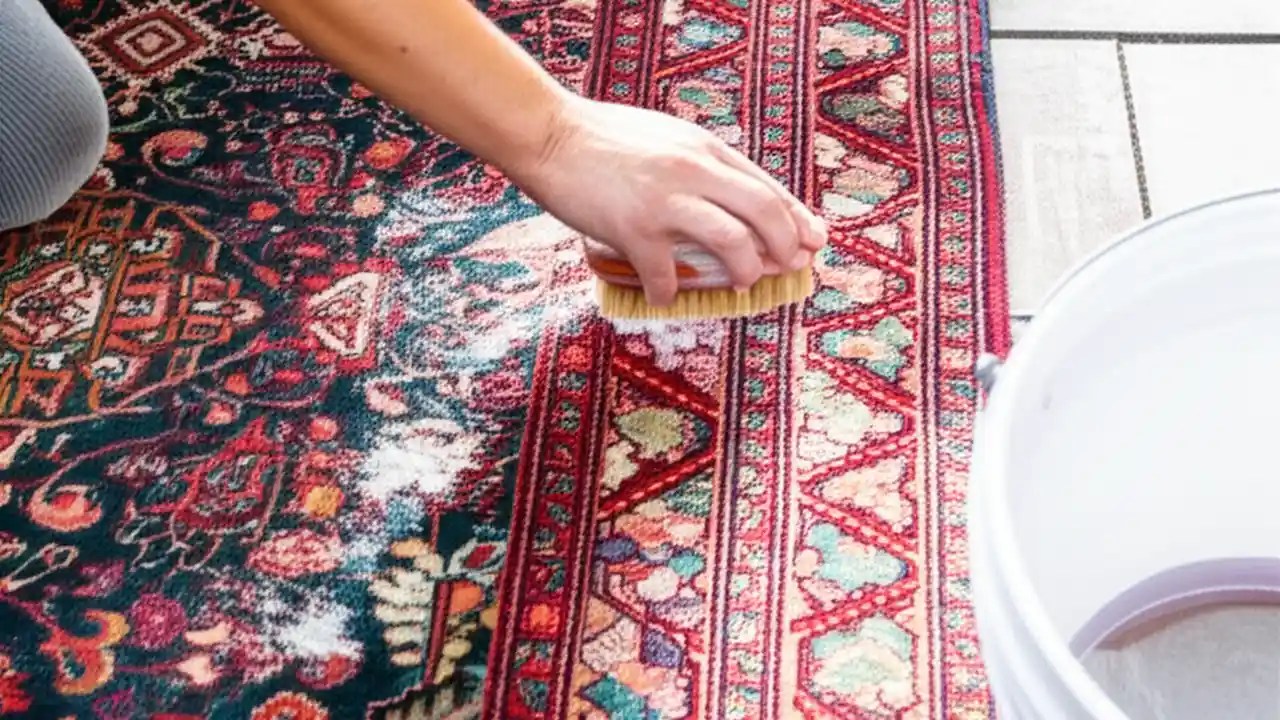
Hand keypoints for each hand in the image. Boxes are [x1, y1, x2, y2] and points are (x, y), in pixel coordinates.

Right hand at [509, 96, 827, 305]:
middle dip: (786, 246)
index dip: (796, 219)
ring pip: (732, 240)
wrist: (549, 135)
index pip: (766, 185)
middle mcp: (694, 170)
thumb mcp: (666, 137)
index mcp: (705, 149)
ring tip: (742, 285)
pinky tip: (665, 296)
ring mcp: (665, 200)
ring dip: (745, 271)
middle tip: (788, 268)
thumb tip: (730, 196)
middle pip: (764, 211)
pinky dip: (670, 292)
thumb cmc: (604, 139)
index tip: (813, 242)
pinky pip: (666, 274)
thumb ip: (699, 163)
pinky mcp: (633, 228)